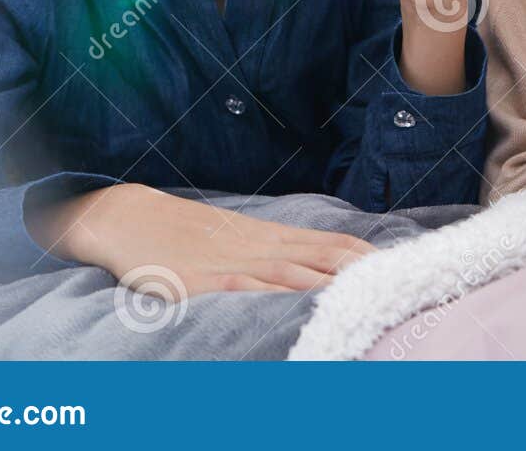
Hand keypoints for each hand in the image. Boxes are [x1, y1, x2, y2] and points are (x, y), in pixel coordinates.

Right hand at [27, 183, 374, 297]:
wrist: (127, 218)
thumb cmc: (182, 233)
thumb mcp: (233, 237)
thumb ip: (270, 251)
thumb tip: (312, 265)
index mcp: (267, 236)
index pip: (328, 243)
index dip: (363, 254)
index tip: (398, 264)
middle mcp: (257, 248)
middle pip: (320, 259)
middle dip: (358, 272)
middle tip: (396, 283)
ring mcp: (231, 265)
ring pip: (290, 274)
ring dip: (327, 285)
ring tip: (364, 296)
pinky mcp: (203, 283)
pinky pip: (245, 291)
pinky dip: (273, 298)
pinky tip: (296, 307)